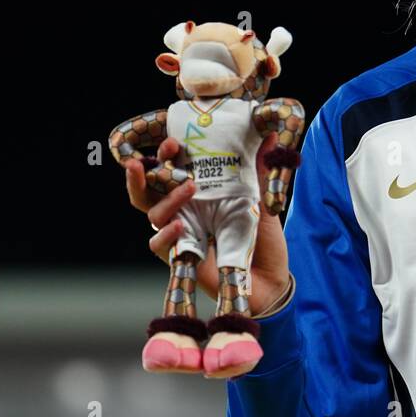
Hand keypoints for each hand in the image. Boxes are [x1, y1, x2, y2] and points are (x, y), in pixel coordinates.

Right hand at [122, 133, 290, 314]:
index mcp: (199, 195)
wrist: (270, 281)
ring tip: (189, 188)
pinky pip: (158, 245)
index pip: (171, 170)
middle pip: (148, 190)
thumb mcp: (262, 200)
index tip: (174, 141)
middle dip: (145, 170)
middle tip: (165, 153)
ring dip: (166, 198)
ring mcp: (181, 234)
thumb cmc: (263, 239)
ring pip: (152, 213)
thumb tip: (270, 135)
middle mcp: (184, 212)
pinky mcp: (180, 258)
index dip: (166, 155)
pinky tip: (178, 225)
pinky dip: (165, 234)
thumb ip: (259, 171)